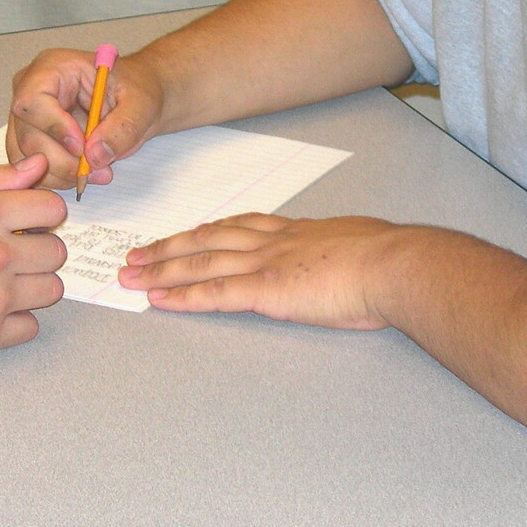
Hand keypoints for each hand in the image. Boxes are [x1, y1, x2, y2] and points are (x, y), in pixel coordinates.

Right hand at [0, 155, 66, 355]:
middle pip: (57, 252)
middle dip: (37, 249)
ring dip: (31, 285)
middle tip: (6, 253)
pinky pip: (30, 327)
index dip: (40, 213)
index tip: (24, 222)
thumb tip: (39, 167)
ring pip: (52, 290)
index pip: (54, 210)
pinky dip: (14, 319)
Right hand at [7, 48, 164, 189]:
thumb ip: (121, 129)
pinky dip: (59, 178)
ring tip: (96, 172)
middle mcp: (33, 91)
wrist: (138, 101)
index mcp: (54, 68)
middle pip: (27, 134)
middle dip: (61, 160)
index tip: (81, 146)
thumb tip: (95, 155)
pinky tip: (85, 173)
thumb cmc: (136, 90)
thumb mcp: (141, 104)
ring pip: (27, 156)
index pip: (32, 100)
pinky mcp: (35, 141)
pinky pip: (35, 168)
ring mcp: (30, 118)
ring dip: (61, 173)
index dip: (54, 127)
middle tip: (94, 169)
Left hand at [118, 213, 398, 329]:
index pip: (235, 227)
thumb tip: (339, 254)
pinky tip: (157, 299)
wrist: (396, 264)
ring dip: (161, 269)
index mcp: (292, 232)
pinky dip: (182, 296)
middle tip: (136, 254)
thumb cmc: (388, 258)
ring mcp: (264, 263)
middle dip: (167, 248)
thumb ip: (336, 249)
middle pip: (206, 239)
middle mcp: (270, 241)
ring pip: (200, 262)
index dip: (202, 232)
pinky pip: (213, 293)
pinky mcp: (266, 290)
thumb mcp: (357, 244)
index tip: (179, 236)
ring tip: (130, 275)